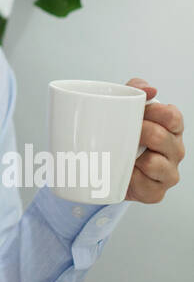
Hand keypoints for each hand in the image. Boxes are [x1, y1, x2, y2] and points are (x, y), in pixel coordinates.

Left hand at [124, 78, 184, 202]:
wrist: (106, 169)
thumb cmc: (123, 135)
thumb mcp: (125, 107)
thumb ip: (135, 89)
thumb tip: (148, 89)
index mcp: (172, 128)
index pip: (172, 116)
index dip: (153, 112)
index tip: (137, 112)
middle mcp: (175, 150)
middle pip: (161, 137)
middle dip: (138, 132)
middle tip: (121, 132)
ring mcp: (168, 173)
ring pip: (154, 163)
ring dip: (133, 157)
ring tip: (122, 154)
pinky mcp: (156, 192)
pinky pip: (144, 184)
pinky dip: (130, 179)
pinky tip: (123, 174)